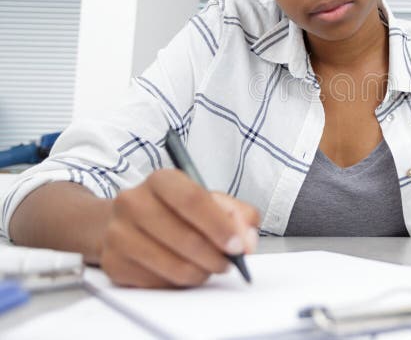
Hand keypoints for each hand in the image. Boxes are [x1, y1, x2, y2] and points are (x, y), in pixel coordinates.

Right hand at [99, 169, 259, 287]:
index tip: (238, 246)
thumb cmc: (176, 211)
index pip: (192, 200)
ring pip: (171, 265)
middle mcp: (133, 202)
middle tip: (228, 263)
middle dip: (214, 256)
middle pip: (183, 236)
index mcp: (161, 180)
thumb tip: (248, 241)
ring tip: (208, 268)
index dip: (219, 226)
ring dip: (199, 272)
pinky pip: (155, 282)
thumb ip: (237, 215)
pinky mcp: (112, 263)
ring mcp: (118, 233)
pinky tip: (182, 270)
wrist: (126, 222)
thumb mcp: (210, 201)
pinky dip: (177, 282)